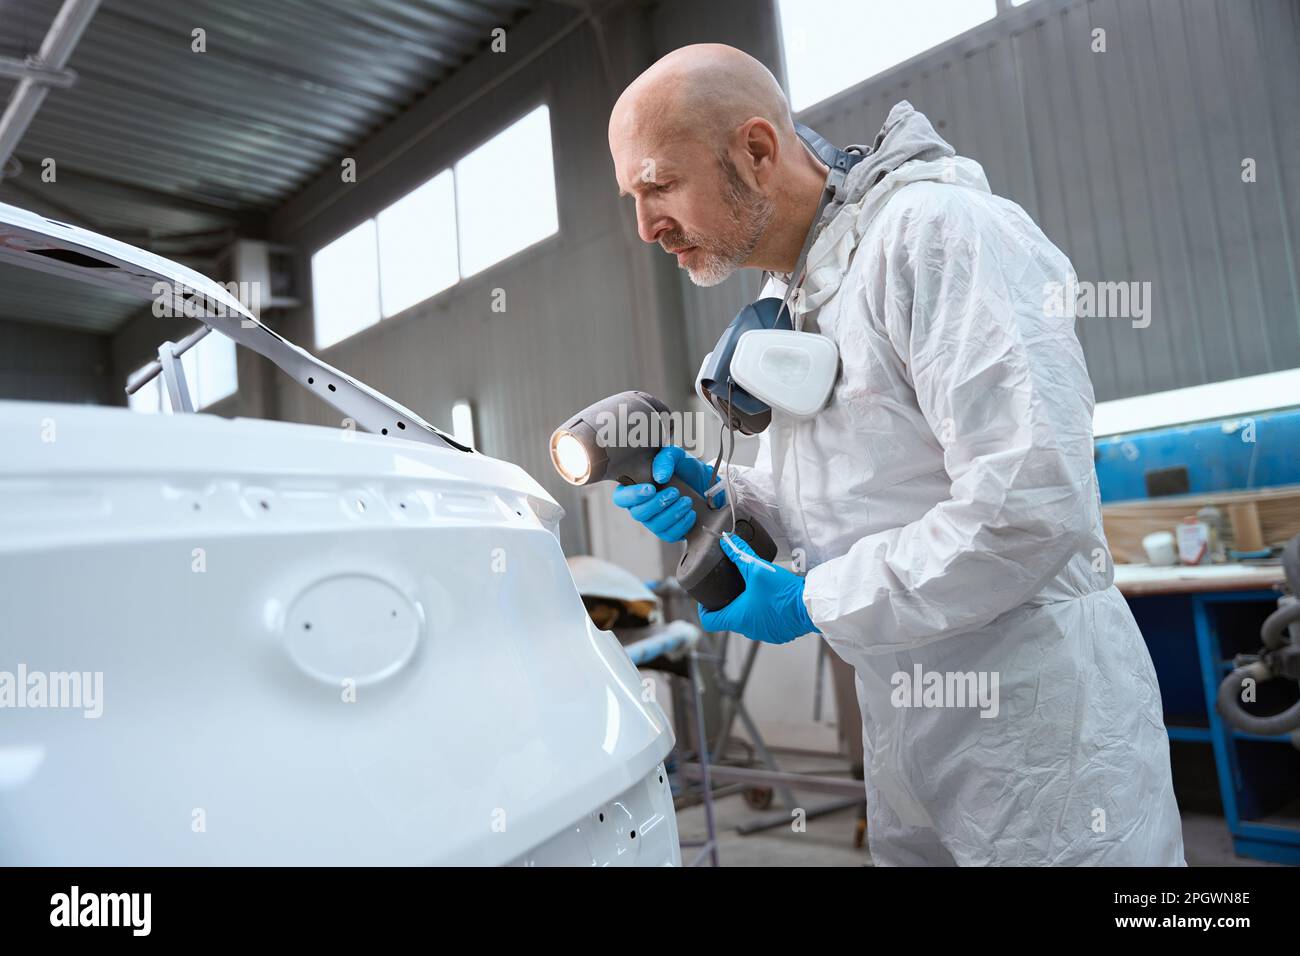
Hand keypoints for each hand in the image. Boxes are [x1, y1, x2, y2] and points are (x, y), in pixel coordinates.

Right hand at [611, 446, 722, 542]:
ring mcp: (654, 522)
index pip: (621, 498)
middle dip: (657, 504)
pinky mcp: (669, 532)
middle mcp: (641, 507)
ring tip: (687, 501)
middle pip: (638, 513)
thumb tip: (660, 477)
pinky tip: (691, 513)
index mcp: (636, 488)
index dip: (632, 496)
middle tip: (675, 492)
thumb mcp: (676, 456)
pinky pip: (670, 535)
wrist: (705, 482)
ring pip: (655, 525)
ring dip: (673, 513)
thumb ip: (665, 460)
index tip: (651, 488)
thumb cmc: (684, 468)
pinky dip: (681, 524)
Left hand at [697, 533, 819, 643]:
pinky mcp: (778, 634)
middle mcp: (748, 630)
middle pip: (729, 618)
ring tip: (752, 590)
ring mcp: (764, 634)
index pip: (709, 621)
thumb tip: (727, 540)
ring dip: (748, 608)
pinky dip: (764, 613)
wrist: (811, 607)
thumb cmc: (782, 592)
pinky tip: (770, 600)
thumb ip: (740, 554)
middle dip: (729, 603)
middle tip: (731, 587)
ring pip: (748, 621)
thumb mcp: (758, 569)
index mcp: (738, 618)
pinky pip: (764, 624)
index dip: (704, 608)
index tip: (708, 598)